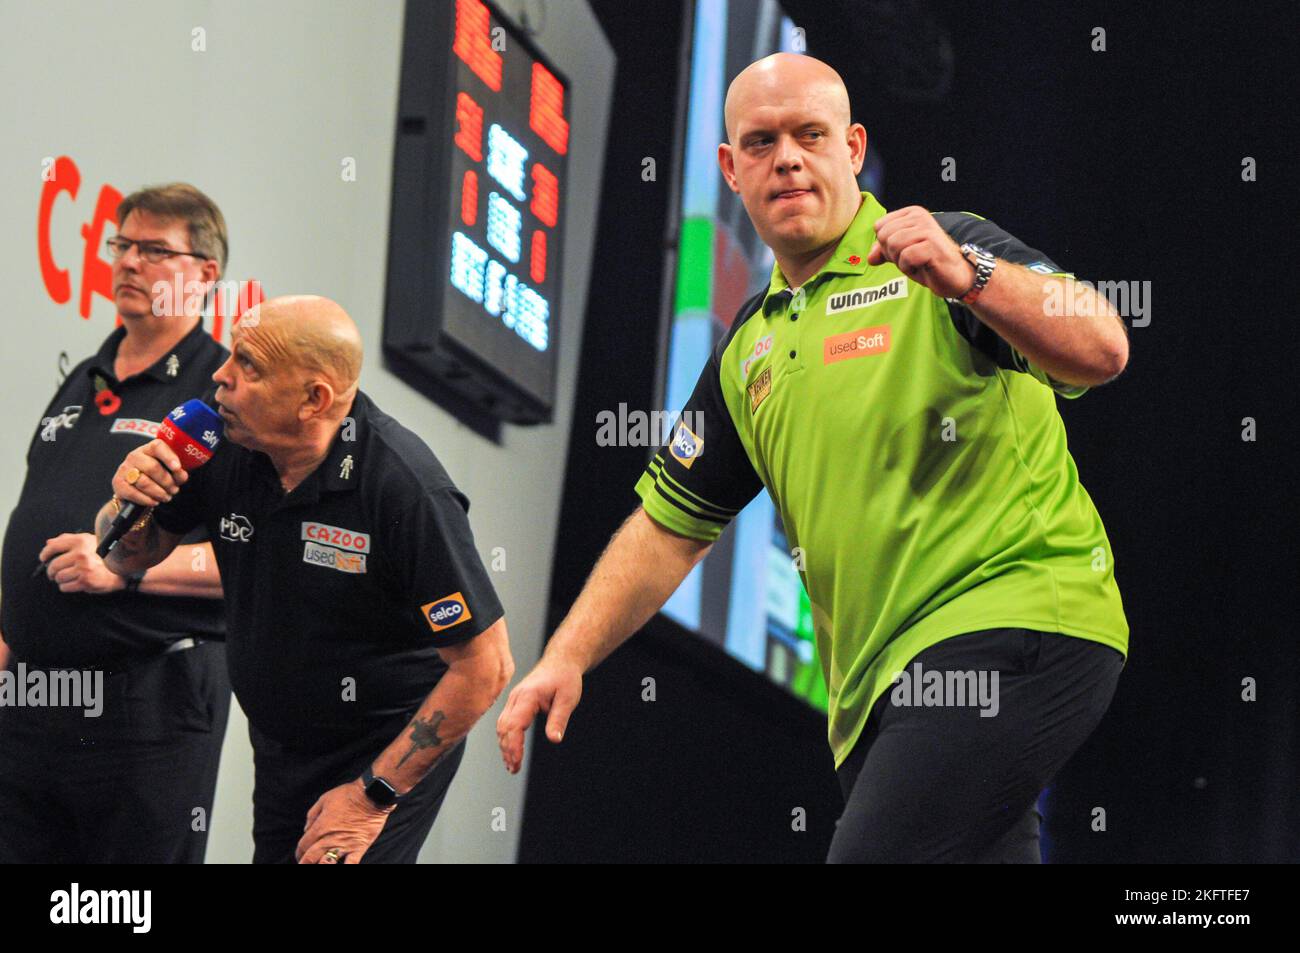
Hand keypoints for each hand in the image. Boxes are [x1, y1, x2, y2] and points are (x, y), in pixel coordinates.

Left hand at [39, 533, 125, 593]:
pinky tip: (74, 583)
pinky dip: (66, 587)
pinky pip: (65, 587)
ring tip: (67, 578)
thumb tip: (49, 542)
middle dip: (52, 571)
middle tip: (54, 573)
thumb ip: (68, 540)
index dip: (45, 553)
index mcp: (81, 541)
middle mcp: (81, 554)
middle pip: (53, 565)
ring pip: (58, 577)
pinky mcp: (85, 581)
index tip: (43, 558)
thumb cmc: (105, 556)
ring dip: (60, 580)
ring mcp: (83, 568)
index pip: (53, 546)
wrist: (123, 571)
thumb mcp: (89, 542)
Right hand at [112, 438, 187, 507]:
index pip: (158, 446)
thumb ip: (177, 472)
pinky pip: (133, 493)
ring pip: (144, 482)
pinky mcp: (118, 483)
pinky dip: (147, 500)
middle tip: (174, 490)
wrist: (135, 491)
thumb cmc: (156, 477)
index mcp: (149, 449)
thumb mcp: (169, 472)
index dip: (168, 457)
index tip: (177, 468)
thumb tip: (181, 476)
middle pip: (152, 467)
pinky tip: (155, 502)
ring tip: (166, 497)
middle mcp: (134, 456)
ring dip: (159, 492)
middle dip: (167, 482)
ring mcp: (124, 469)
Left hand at [295, 779, 393, 864]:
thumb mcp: (325, 799)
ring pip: (327, 864)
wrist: (372, 794)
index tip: (300, 855)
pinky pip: (351, 865)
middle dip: (305, 863)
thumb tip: (306, 828)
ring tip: (320, 865)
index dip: (299, 852)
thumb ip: (312, 815)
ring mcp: (345, 845)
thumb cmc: (348, 794)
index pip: (303, 845)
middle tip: (305, 864)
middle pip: (311, 858)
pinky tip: (341, 867)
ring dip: (321, 866)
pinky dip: (345, 868)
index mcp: (320, 827)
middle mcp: (330, 839)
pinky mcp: (359, 848)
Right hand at [496, 654, 582, 773]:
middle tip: (514, 769)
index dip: (514, 746)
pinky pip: (506, 722)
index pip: (514, 725)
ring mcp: (514, 699)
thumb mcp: (568, 698)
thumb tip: (554, 739)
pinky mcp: (516, 702)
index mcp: (527, 696)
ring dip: (505, 746)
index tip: (516, 763)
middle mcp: (516, 697)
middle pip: (504, 727)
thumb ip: (559, 719)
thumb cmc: (565, 677)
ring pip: (502, 726)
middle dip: (507, 750)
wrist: (561, 660)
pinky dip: (506, 737)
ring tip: (512, 765)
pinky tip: (511, 750)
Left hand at [867, 205, 974, 298]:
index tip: (905, 250)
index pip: (879, 227)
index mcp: (911, 213)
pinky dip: (910, 268)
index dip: (886, 245)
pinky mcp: (932, 245)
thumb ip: (884, 251)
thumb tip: (870, 258)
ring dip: (901, 262)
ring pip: (893, 246)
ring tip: (918, 262)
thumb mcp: (901, 254)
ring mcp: (927, 229)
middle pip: (884, 236)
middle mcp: (920, 216)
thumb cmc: (928, 262)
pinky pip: (905, 258)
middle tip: (912, 258)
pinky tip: (924, 266)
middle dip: (893, 254)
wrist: (956, 276)